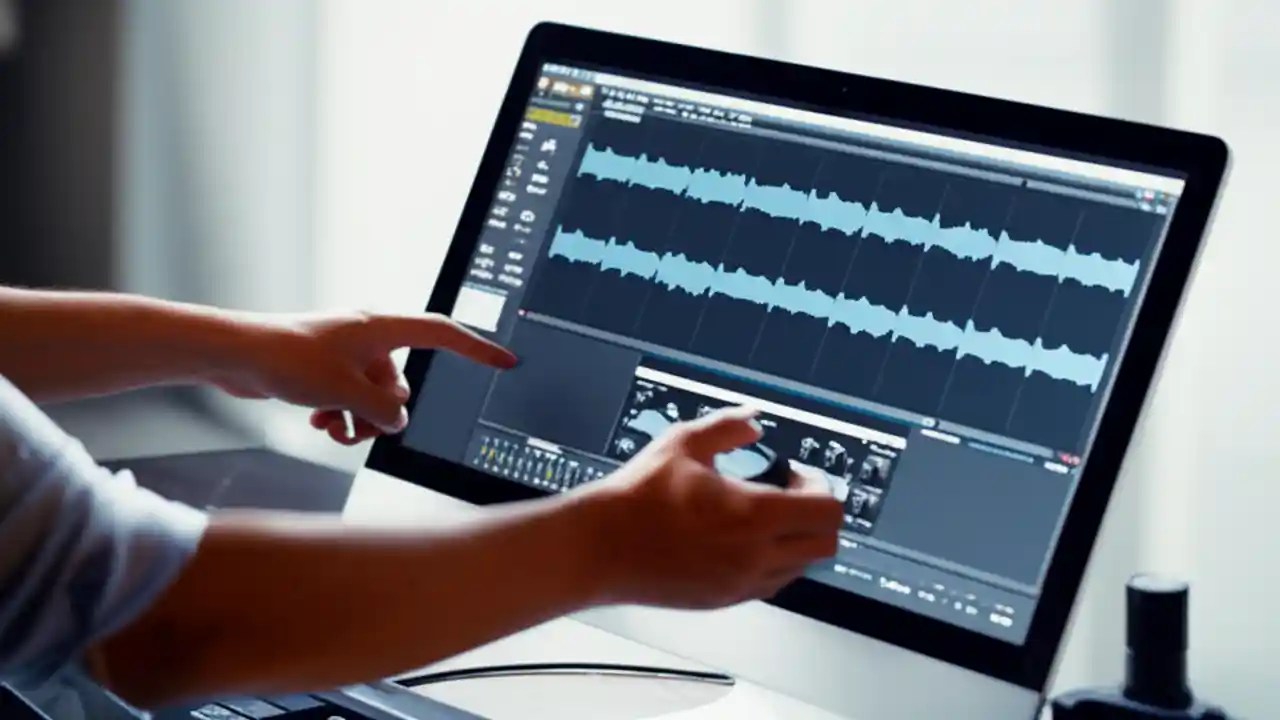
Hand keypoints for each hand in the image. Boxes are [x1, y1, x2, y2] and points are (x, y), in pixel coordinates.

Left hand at [213, 311, 515, 442]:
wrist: (235, 354)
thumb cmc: (285, 358)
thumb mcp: (345, 392)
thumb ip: (382, 411)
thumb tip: (396, 420)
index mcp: (382, 328)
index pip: (443, 334)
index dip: (477, 348)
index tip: (504, 361)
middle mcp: (370, 339)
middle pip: (403, 385)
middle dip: (380, 412)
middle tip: (353, 420)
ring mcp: (349, 355)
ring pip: (376, 399)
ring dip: (357, 419)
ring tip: (330, 423)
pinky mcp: (329, 370)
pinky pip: (353, 400)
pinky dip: (341, 414)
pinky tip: (318, 419)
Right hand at [579, 406, 843, 608]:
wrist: (600, 546)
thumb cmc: (635, 499)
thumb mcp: (684, 443)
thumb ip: (728, 426)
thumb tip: (753, 421)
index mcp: (754, 515)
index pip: (827, 511)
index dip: (821, 486)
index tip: (797, 473)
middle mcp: (754, 556)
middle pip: (825, 544)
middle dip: (817, 515)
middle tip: (791, 494)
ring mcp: (740, 583)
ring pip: (801, 567)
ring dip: (796, 540)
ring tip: (764, 516)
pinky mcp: (723, 599)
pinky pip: (770, 584)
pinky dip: (772, 562)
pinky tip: (742, 539)